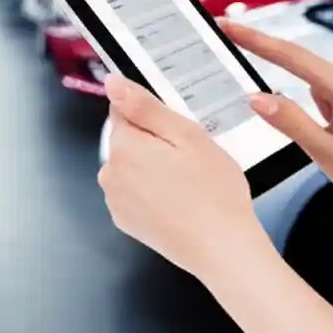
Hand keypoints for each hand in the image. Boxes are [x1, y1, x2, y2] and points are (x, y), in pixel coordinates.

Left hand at [98, 74, 266, 275]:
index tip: (177, 134)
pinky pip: (134, 193)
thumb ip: (144, 107)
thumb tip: (112, 82)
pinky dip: (151, 193)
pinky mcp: (125, 221)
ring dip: (152, 169)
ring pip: (131, 167)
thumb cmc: (213, 193)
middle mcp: (110, 173)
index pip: (124, 111)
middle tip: (189, 161)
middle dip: (154, 144)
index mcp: (124, 146)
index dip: (155, 119)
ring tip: (187, 184)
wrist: (222, 249)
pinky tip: (178, 203)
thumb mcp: (186, 136)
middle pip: (128, 140)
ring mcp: (115, 200)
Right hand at [219, 20, 332, 215]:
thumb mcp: (324, 152)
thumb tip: (256, 98)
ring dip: (321, 114)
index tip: (231, 26)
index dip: (256, 41)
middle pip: (308, 80)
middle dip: (309, 111)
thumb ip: (288, 121)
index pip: (292, 57)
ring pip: (320, 89)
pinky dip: (331, 111)